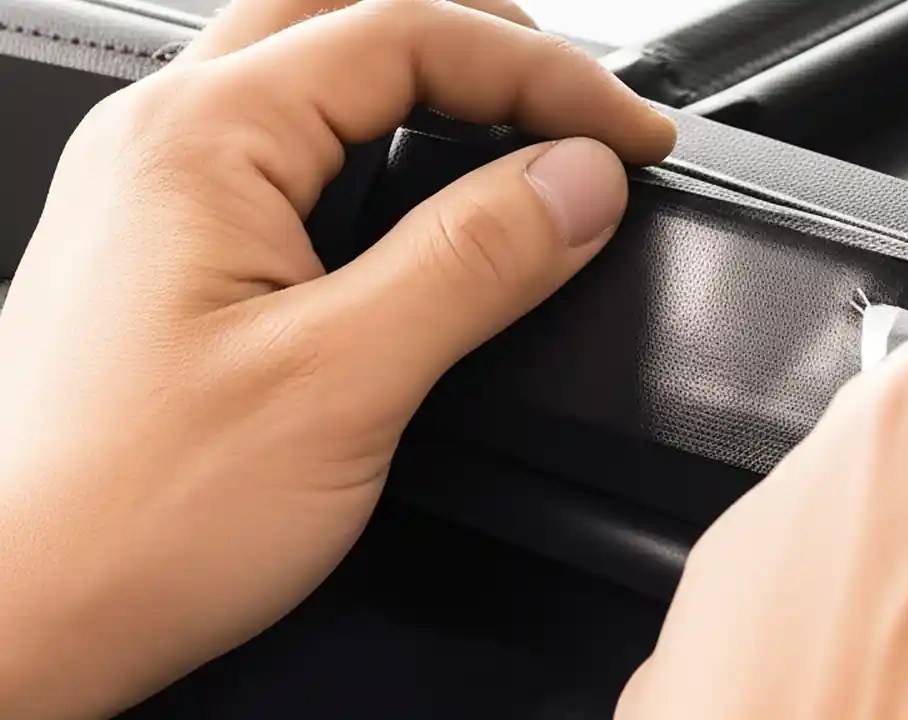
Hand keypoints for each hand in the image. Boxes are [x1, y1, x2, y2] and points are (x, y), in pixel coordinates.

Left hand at [0, 0, 673, 714]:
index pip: (408, 31)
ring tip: (515, 125)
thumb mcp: (343, 382)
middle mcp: (167, 142)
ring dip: (425, 78)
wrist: (16, 623)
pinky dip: (377, 141)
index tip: (628, 138)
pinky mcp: (168, 252)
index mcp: (201, 139)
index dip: (547, 76)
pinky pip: (287, 146)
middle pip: (350, 14)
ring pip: (313, 71)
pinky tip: (416, 193)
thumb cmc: (129, 519)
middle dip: (483, 42)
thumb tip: (578, 179)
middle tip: (575, 103)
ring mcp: (159, 193)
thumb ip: (474, 261)